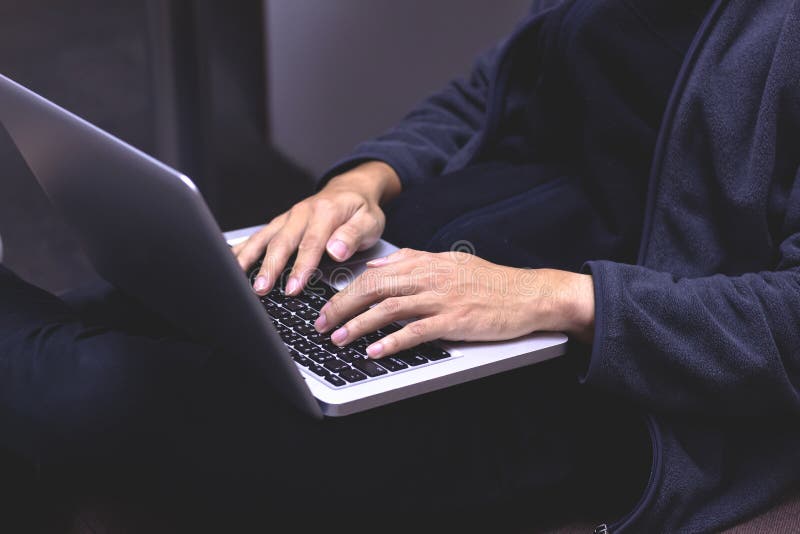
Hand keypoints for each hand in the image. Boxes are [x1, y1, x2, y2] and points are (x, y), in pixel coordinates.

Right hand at [232, 161, 401, 295]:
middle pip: (282, 242)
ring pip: (265, 237)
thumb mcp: (369, 222)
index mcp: (326, 212)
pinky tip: (232, 260)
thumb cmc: (361, 210)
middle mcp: (302, 213)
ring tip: (239, 277)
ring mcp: (288, 217)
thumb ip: (353, 236)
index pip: (311, 244)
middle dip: (270, 267)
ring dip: (251, 258)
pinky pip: (259, 234)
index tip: (292, 287)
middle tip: (261, 289)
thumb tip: (336, 251)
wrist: (351, 190)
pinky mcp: (281, 222)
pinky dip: (244, 247)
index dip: (300, 268)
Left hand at [314, 248, 594, 357]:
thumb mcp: (450, 263)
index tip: (327, 303)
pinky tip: (375, 351)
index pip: (376, 273)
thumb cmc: (491, 282)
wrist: (529, 294)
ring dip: (359, 325)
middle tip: (321, 323)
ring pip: (389, 308)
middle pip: (374, 288)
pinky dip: (392, 341)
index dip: (347, 289)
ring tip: (339, 338)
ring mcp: (441, 299)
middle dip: (342, 306)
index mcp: (426, 262)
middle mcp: (430, 277)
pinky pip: (416, 331)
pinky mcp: (454, 321)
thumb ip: (414, 262)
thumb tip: (379, 265)